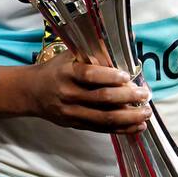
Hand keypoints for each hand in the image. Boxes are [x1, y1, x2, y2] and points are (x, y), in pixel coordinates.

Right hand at [22, 50, 151, 133]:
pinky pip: (102, 129)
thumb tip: (120, 48)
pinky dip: (122, 129)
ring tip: (145, 113)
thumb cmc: (56, 71)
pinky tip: (137, 126)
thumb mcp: (70, 56)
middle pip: (102, 98)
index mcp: (66, 73)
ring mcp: (72, 112)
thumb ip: (93, 53)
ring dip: (129, 117)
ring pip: (105, 118)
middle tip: (144, 94)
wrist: (32, 92)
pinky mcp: (76, 124)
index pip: (89, 75)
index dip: (110, 76)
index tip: (126, 75)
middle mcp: (68, 94)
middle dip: (128, 97)